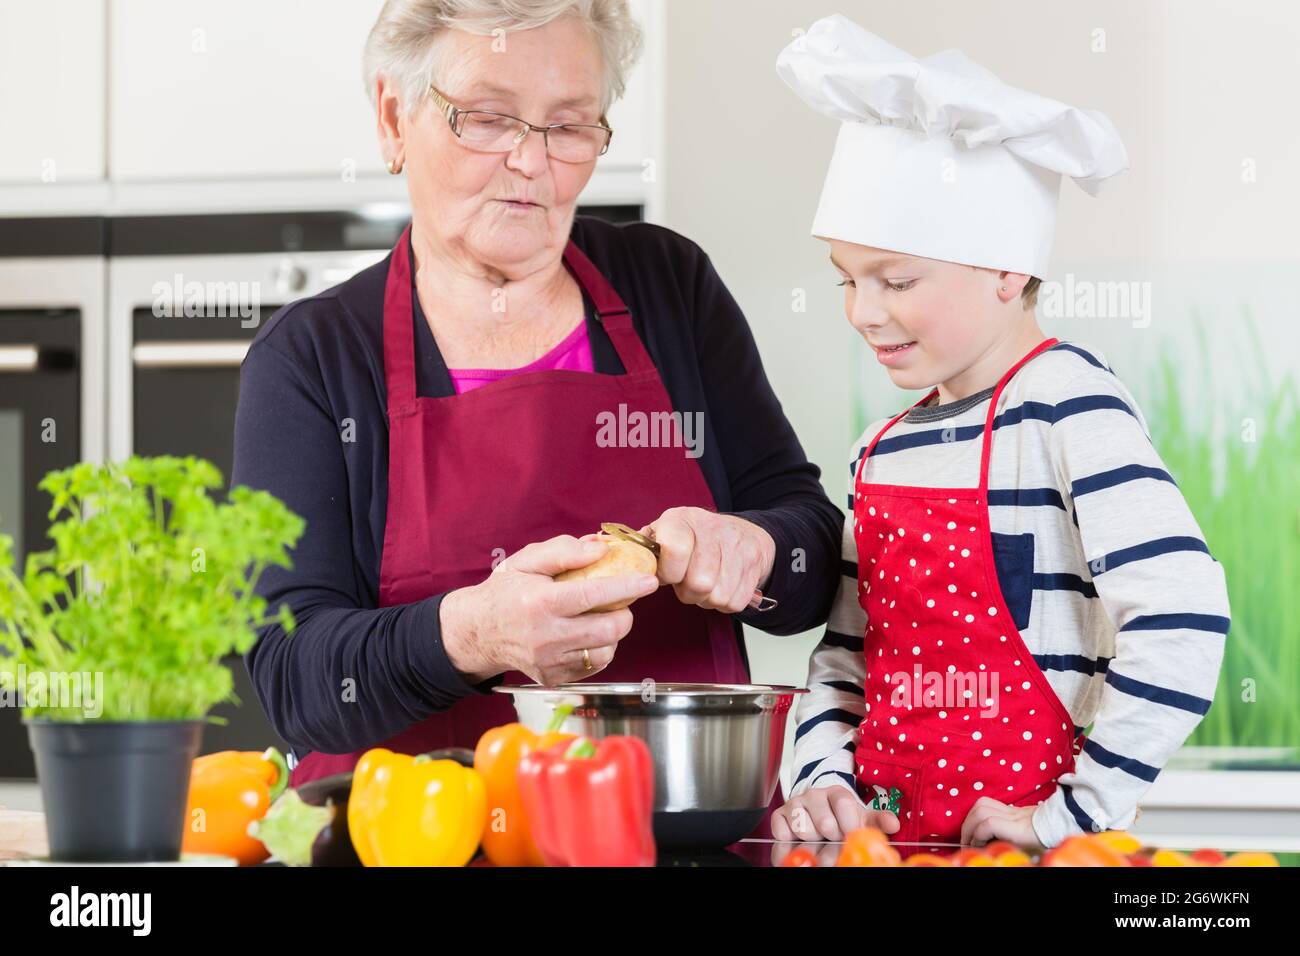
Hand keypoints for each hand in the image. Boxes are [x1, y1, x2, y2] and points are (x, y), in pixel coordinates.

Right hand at [440, 535, 658, 686]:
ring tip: (601, 617)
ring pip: (605, 651)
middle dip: (625, 613)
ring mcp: (549, 661)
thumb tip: (600, 548)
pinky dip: (599, 648)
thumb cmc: (506, 590)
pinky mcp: (552, 677)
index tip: (649, 580)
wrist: (478, 630)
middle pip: (608, 629)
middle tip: (622, 601)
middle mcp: (545, 636)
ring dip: (613, 633)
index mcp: (540, 602)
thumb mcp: (527, 561)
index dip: (627, 587)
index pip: (594, 594)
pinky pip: (592, 665)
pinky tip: (587, 634)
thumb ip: (563, 551)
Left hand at [642, 507, 775, 613]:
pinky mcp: (754, 563)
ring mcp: (737, 546)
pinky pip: (735, 602)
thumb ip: (645, 548)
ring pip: (718, 596)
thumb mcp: (666, 533)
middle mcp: (712, 529)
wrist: (743, 532)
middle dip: (688, 592)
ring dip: (707, 599)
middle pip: (699, 583)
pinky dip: (726, 602)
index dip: (668, 572)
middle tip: (687, 584)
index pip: (675, 550)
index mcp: (682, 519)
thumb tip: (622, 558)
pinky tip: (721, 586)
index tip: (667, 575)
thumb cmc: (694, 539)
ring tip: (704, 584)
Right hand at [770, 786, 899, 841]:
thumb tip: (893, 824)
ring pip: (803, 829)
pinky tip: (801, 841)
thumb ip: (878, 820)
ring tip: (819, 839)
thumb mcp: (861, 818)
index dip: (849, 823)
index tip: (852, 835)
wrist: (817, 814)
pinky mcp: (779, 816)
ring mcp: (795, 804)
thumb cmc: (841, 818)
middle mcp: (814, 795)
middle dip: (832, 837)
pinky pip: (782, 832)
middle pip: (824, 822)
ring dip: (813, 840)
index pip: (843, 803)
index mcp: (837, 793)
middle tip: (835, 840)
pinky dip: (790, 842)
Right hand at [959, 798, 1044, 850]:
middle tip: (966, 841)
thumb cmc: (1045, 842)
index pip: (989, 824)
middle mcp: (1012, 816)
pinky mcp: (1009, 808)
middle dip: (968, 826)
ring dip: (970, 817)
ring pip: (981, 803)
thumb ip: (1009, 848)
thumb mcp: (1030, 851)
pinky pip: (987, 803)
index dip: (977, 835)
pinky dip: (977, 813)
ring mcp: (1010, 810)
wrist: (1059, 825)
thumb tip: (989, 850)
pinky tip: (979, 824)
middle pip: (980, 811)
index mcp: (1019, 830)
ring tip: (969, 831)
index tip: (976, 847)